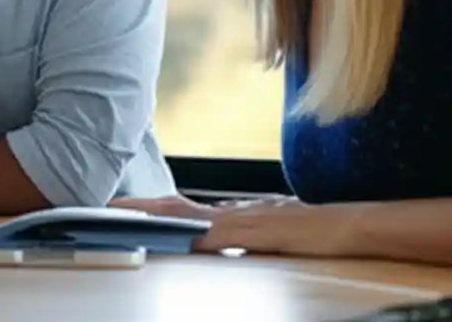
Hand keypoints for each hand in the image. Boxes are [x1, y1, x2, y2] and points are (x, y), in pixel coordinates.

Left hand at [113, 195, 353, 256]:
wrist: (348, 225)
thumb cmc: (313, 231)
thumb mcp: (267, 235)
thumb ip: (239, 238)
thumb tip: (212, 243)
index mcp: (231, 214)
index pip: (180, 209)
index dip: (148, 208)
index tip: (120, 209)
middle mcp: (231, 212)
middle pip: (174, 208)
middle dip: (138, 209)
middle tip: (104, 209)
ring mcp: (242, 221)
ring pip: (188, 216)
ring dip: (154, 218)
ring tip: (122, 218)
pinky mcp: (256, 234)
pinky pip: (217, 235)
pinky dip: (193, 236)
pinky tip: (176, 238)